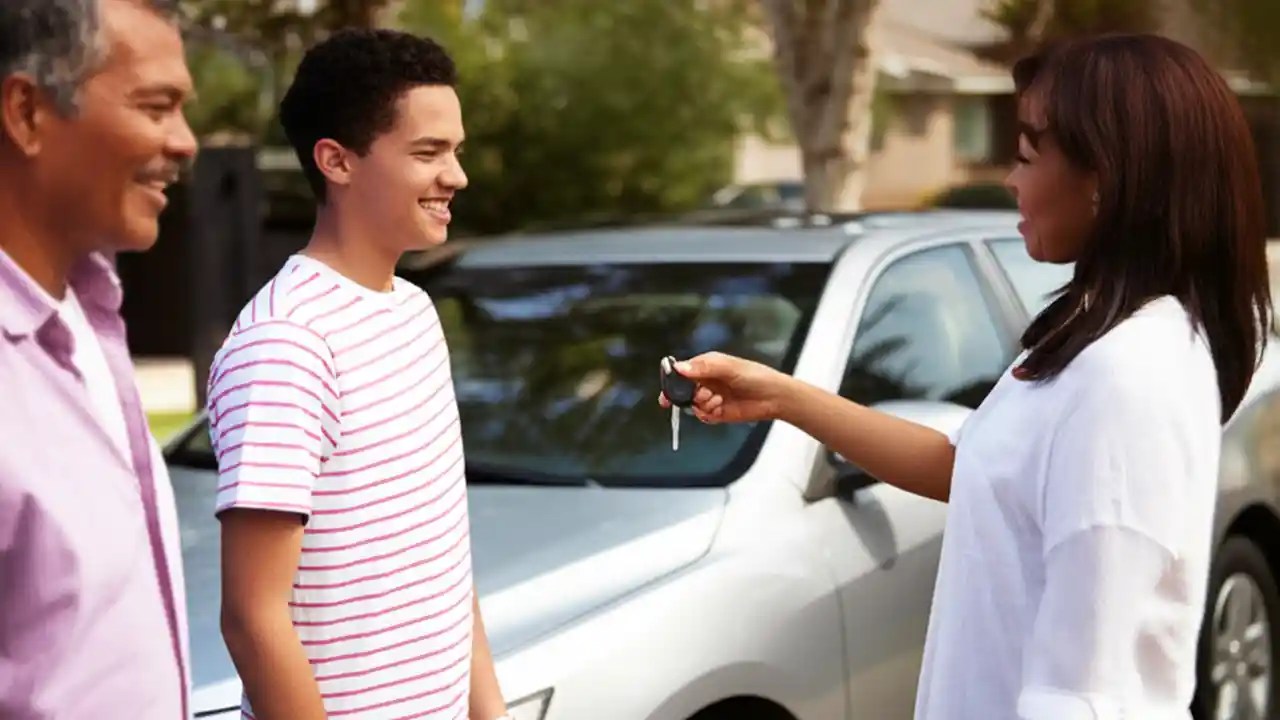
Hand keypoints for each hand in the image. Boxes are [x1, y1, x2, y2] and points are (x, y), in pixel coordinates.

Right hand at [658, 351, 789, 423]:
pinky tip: (719, 407)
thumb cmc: (756, 376)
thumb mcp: (729, 367)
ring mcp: (710, 398)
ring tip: (715, 399)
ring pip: (692, 404)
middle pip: (682, 390)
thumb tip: (679, 368)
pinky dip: (707, 413)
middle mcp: (706, 382)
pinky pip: (702, 416)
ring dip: (700, 403)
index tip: (668, 385)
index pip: (682, 371)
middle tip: (684, 397)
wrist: (774, 397)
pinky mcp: (716, 413)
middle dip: (682, 395)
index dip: (672, 378)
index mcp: (706, 366)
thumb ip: (704, 367)